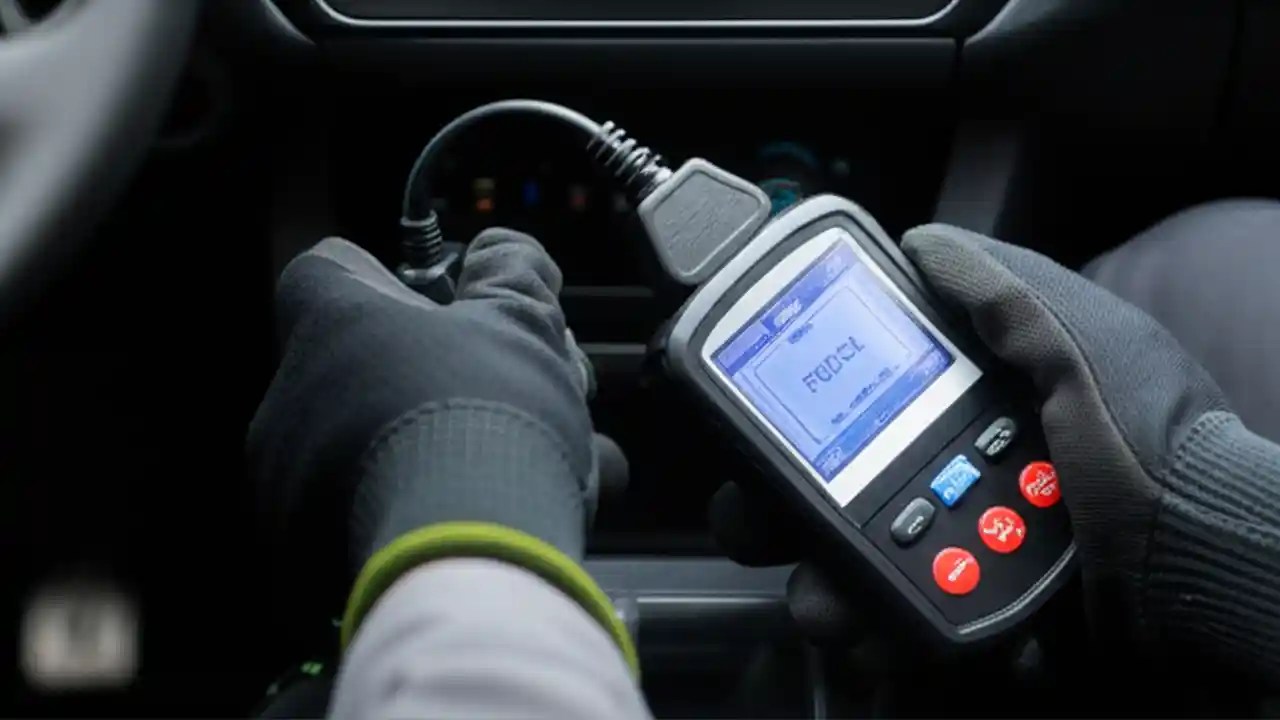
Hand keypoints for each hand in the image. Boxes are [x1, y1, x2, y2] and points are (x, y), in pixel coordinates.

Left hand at [248, 230, 596, 616]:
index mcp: (330, 326)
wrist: (468, 556)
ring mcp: (290, 490)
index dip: (390, 280)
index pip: (331, 271)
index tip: (447, 304)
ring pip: (376, 453)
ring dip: (448, 453)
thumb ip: (512, 273)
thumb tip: (506, 251)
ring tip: (539, 468)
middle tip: (516, 395)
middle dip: (445, 382)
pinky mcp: (306, 564)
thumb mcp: (521, 324)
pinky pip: (373, 524)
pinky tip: (508, 521)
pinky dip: (433, 522)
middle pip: (367, 373)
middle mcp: (292, 403)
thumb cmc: (486, 419)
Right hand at [714, 223, 1238, 651]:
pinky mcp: (975, 597)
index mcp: (973, 394)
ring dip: (823, 579)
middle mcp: (957, 460)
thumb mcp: (1081, 343)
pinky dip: (880, 622)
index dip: (801, 400)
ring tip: (823, 602)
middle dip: (780, 506)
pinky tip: (874, 634)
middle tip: (760, 522)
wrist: (1203, 563)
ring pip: (856, 556)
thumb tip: (923, 244)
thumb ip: (1004, 295)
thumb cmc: (1153, 441)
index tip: (760, 413)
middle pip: (835, 478)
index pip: (860, 388)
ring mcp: (963, 533)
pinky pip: (907, 610)